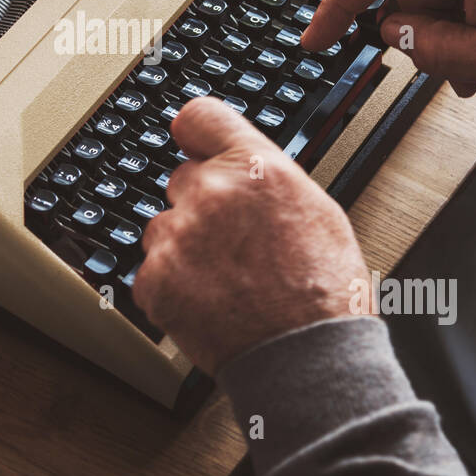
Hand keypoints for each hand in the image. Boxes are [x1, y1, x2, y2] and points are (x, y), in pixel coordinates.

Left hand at [132, 97, 366, 374]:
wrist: (306, 358)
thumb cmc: (323, 292)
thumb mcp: (315, 210)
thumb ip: (266, 176)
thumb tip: (239, 161)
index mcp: (255, 168)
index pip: (198, 117)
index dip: (195, 134)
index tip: (192, 145)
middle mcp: (212, 192)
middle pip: (182, 180)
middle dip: (200, 206)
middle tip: (233, 243)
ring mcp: (178, 236)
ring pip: (164, 228)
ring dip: (184, 248)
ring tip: (227, 281)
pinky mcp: (155, 279)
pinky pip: (151, 271)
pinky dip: (172, 287)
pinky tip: (209, 302)